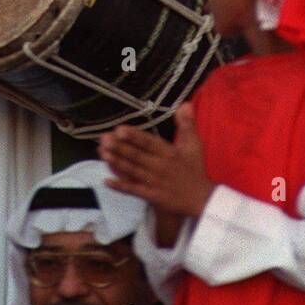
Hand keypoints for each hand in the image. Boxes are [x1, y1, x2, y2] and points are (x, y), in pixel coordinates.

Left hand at [98, 104, 214, 219]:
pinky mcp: (152, 196)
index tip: (120, 130)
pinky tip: (106, 181)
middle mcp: (160, 166)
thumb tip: (185, 104)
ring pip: (132, 171)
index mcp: (169, 153)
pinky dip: (120, 186)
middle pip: (137, 156)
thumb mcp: (194, 145)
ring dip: (116, 162)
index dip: (134, 136)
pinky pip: (134, 190)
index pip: (149, 142)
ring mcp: (155, 182)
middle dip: (119, 147)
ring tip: (102, 153)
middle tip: (104, 139)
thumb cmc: (195, 170)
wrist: (202, 200)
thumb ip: (187, 124)